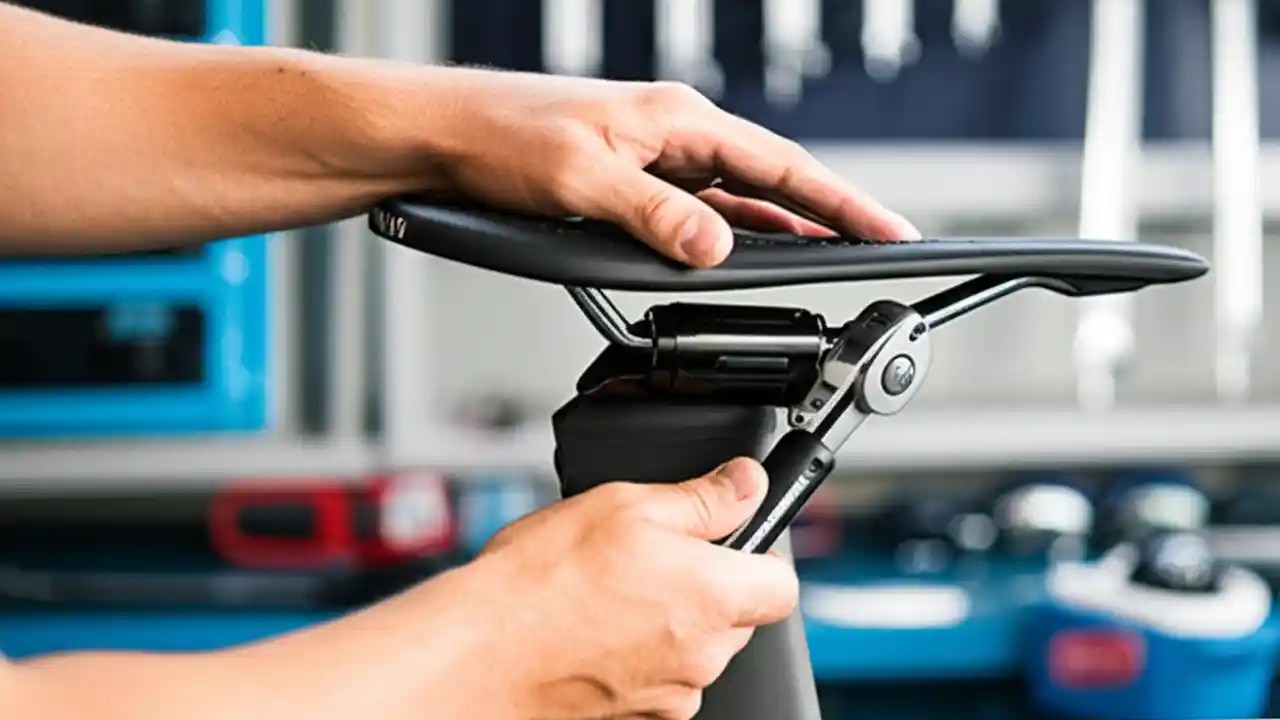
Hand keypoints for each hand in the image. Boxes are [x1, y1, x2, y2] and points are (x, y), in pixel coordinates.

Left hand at [417, 69, 918, 266]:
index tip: (889, 229)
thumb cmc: (500, 136)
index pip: (781, 165)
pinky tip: (748, 252)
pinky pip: (700, 209)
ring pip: (739, 198)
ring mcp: (656, 157)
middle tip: (881, 245)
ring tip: (833, 254)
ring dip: (784, 226)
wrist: (443, 133)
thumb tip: (716, 249)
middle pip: (773, 179)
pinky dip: (733, 233)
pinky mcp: (633, 180)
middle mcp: (675, 133)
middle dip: (829, 213)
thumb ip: (654, 216)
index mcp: (678, 120)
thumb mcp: (580, 180)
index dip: (840, 201)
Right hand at [465, 458, 798, 719]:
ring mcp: (670, 695)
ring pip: (695, 646)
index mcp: (713, 597)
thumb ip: (702, 498)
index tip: (731, 537)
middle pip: (737, 615)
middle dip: (707, 583)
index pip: (782, 584)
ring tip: (609, 590)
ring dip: (669, 619)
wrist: (479, 654)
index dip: (760, 554)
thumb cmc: (541, 584)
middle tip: (650, 554)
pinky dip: (639, 652)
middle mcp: (702, 656)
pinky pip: (659, 676)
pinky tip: (595, 625)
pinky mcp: (638, 717)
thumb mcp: (625, 506)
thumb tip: (747, 483)